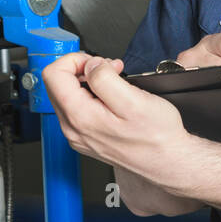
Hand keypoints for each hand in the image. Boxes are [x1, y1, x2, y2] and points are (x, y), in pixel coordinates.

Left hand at [40, 52, 200, 195]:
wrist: (167, 161)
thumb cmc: (156, 137)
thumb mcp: (133, 99)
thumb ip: (105, 78)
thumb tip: (91, 65)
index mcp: (80, 117)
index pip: (53, 74)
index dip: (75, 59)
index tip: (97, 61)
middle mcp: (73, 129)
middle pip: (57, 84)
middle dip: (83, 68)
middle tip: (110, 69)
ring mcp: (79, 135)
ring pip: (67, 95)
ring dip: (89, 81)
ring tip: (115, 81)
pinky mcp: (87, 138)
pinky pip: (78, 108)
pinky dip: (93, 95)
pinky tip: (113, 97)